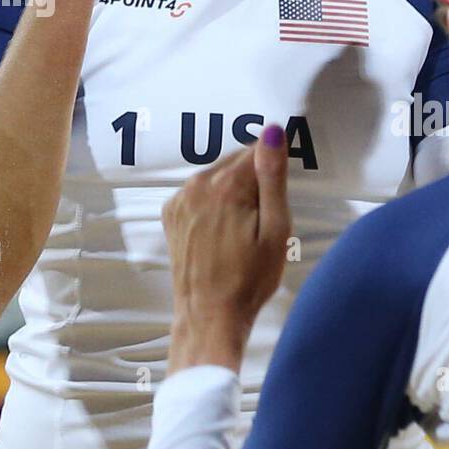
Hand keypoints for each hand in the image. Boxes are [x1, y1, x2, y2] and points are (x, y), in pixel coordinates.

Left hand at [163, 127, 291, 372]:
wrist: (210, 316)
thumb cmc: (250, 279)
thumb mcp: (276, 229)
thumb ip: (273, 177)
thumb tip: (273, 131)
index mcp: (225, 185)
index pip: (258, 153)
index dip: (273, 177)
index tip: (275, 205)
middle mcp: (196, 184)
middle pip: (237, 163)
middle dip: (254, 183)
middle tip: (262, 223)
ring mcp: (179, 199)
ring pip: (219, 177)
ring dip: (234, 193)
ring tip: (244, 231)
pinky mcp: (171, 214)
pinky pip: (201, 193)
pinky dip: (215, 204)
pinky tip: (224, 232)